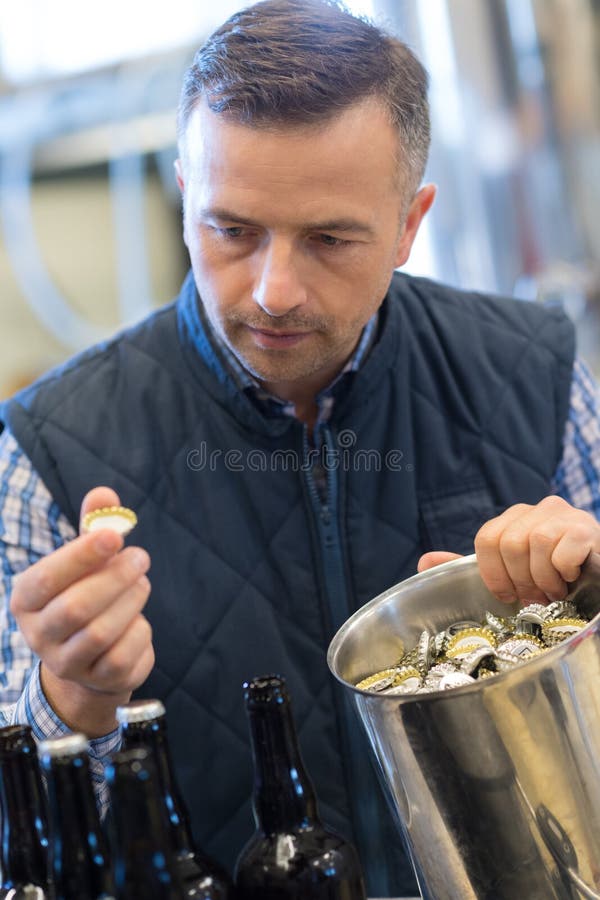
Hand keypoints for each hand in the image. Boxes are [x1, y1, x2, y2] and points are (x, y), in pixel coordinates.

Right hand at [10, 487, 153, 734]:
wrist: (92, 656)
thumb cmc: (86, 593)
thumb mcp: (85, 560)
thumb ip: (93, 526)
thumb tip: (104, 494)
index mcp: (26, 599)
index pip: (47, 577)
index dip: (81, 556)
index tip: (114, 536)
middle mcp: (38, 636)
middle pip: (76, 607)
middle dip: (115, 577)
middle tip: (140, 556)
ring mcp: (67, 663)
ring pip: (101, 632)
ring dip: (131, 599)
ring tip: (141, 581)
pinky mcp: (100, 680)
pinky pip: (125, 652)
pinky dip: (140, 628)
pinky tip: (137, 618)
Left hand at [418, 496, 599, 604]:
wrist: (598, 570)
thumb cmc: (555, 572)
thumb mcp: (513, 570)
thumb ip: (474, 566)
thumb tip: (424, 561)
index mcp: (515, 517)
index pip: (486, 538)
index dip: (493, 573)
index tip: (507, 595)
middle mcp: (538, 509)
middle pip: (508, 542)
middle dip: (520, 580)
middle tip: (535, 597)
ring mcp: (564, 515)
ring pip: (535, 544)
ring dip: (544, 580)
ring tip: (555, 591)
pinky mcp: (586, 528)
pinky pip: (563, 551)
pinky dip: (564, 572)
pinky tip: (571, 577)